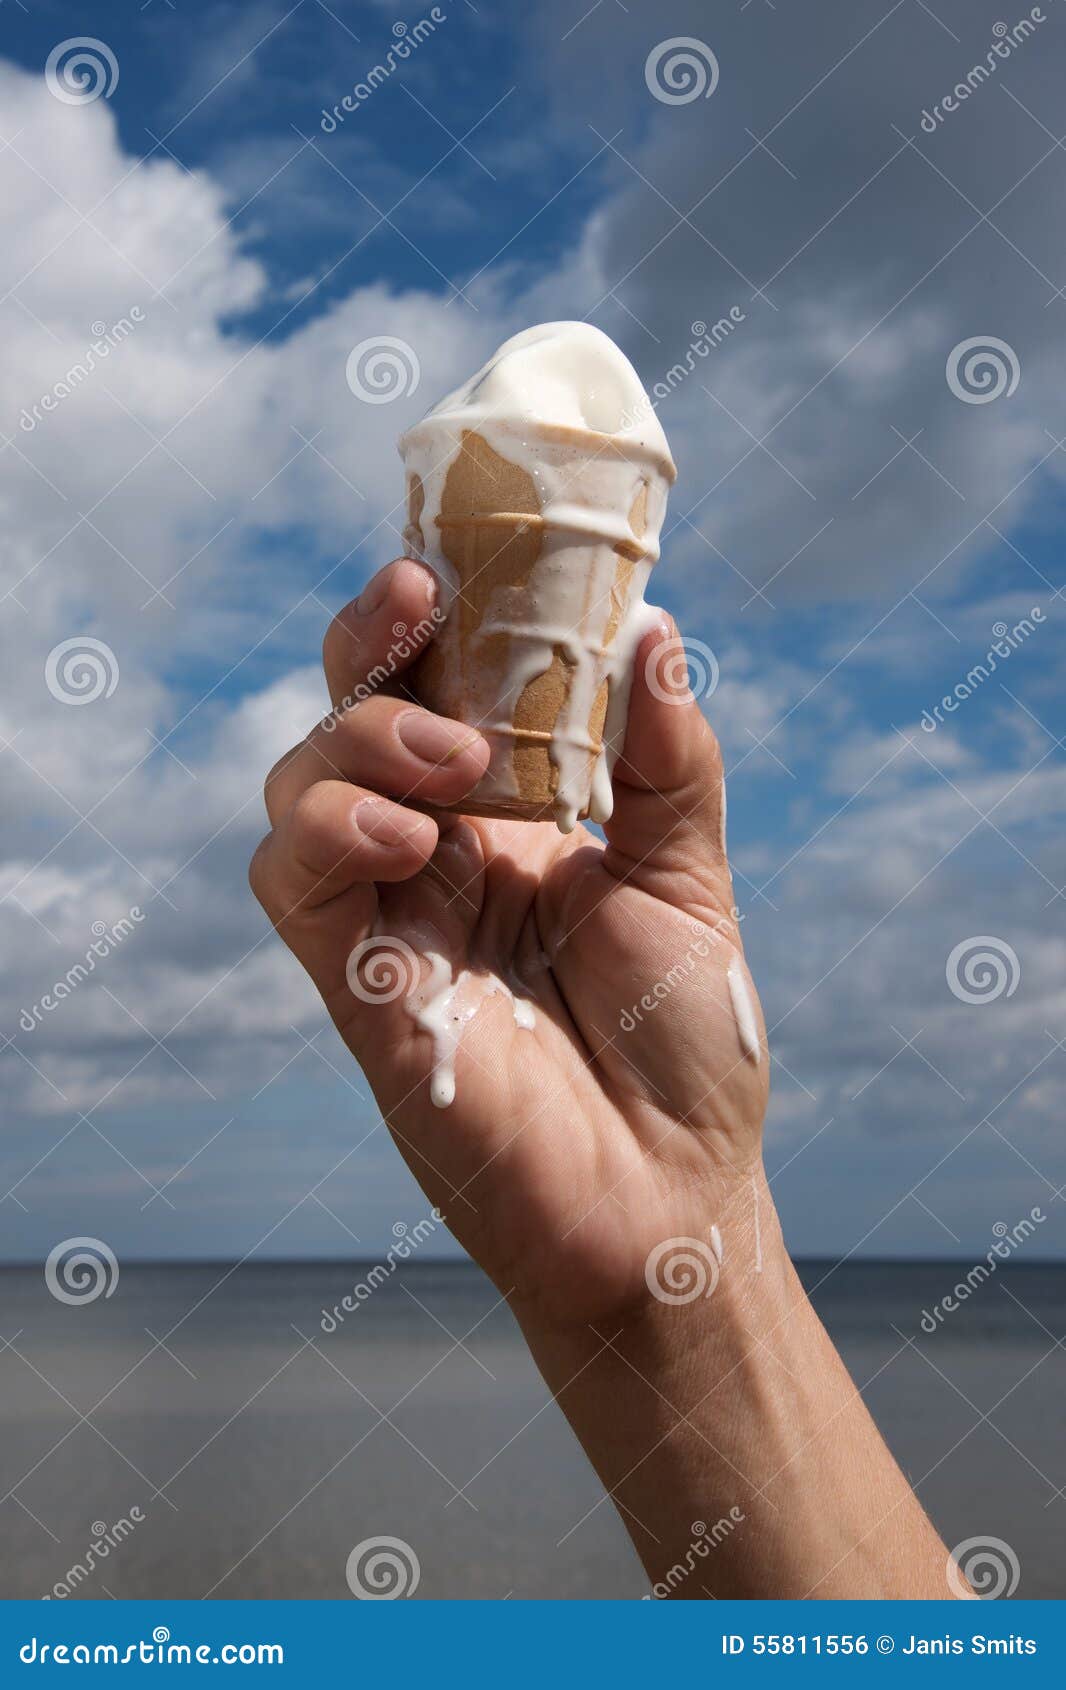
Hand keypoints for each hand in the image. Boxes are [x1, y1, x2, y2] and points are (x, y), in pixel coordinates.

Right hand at [250, 557, 768, 1330]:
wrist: (671, 1198)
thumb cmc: (687, 1049)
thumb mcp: (691, 882)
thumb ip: (670, 762)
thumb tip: (657, 630)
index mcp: (514, 820)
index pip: (445, 688)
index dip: (433, 617)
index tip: (457, 555)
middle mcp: (440, 854)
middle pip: (354, 713)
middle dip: (374, 646)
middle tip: (423, 608)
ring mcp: (392, 916)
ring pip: (300, 784)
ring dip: (357, 737)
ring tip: (450, 759)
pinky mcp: (359, 984)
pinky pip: (293, 882)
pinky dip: (329, 832)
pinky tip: (410, 836)